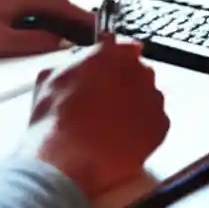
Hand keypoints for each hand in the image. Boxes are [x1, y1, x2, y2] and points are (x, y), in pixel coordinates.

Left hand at [0, 0, 93, 58]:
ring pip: (41, 13)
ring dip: (58, 26)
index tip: (99, 29)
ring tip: (74, 42)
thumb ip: (34, 42)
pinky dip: (42, 28)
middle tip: (93, 38)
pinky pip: (28, 18)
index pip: (62, 5)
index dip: (83, 18)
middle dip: (75, 22)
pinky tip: (43, 41)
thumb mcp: (0, 43)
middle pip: (54, 7)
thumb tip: (59, 43)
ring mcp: (4, 2)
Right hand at [19, 38, 169, 199]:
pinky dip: (143, 129)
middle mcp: (136, 70)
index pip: (122, 46)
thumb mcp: (48, 79)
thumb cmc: (55, 122)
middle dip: (124, 84)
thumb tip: (75, 65)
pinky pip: (154, 122)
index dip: (114, 59)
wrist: (69, 161)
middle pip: (137, 71)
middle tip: (104, 103)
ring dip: (134, 106)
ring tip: (111, 125)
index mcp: (110, 54)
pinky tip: (122, 138)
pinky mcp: (161, 125)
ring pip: (147, 96)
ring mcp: (152, 98)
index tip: (110, 68)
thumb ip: (70, 64)